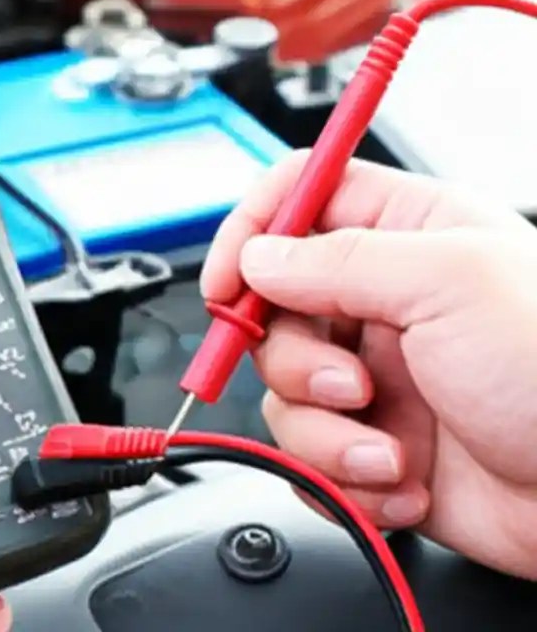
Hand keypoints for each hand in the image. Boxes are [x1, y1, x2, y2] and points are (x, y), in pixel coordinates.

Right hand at [201, 152, 536, 580]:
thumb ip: (340, 260)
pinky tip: (404, 482)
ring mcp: (376, 379)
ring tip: (391, 450)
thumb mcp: (452, 283)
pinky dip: (344, 481)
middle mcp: (384, 303)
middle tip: (345, 385)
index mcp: (408, 236)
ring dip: (326, 436)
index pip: (298, 200)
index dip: (251, 234)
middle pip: (271, 310)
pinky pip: (307, 460)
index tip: (229, 284)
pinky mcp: (372, 446)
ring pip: (281, 396)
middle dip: (295, 362)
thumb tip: (259, 258)